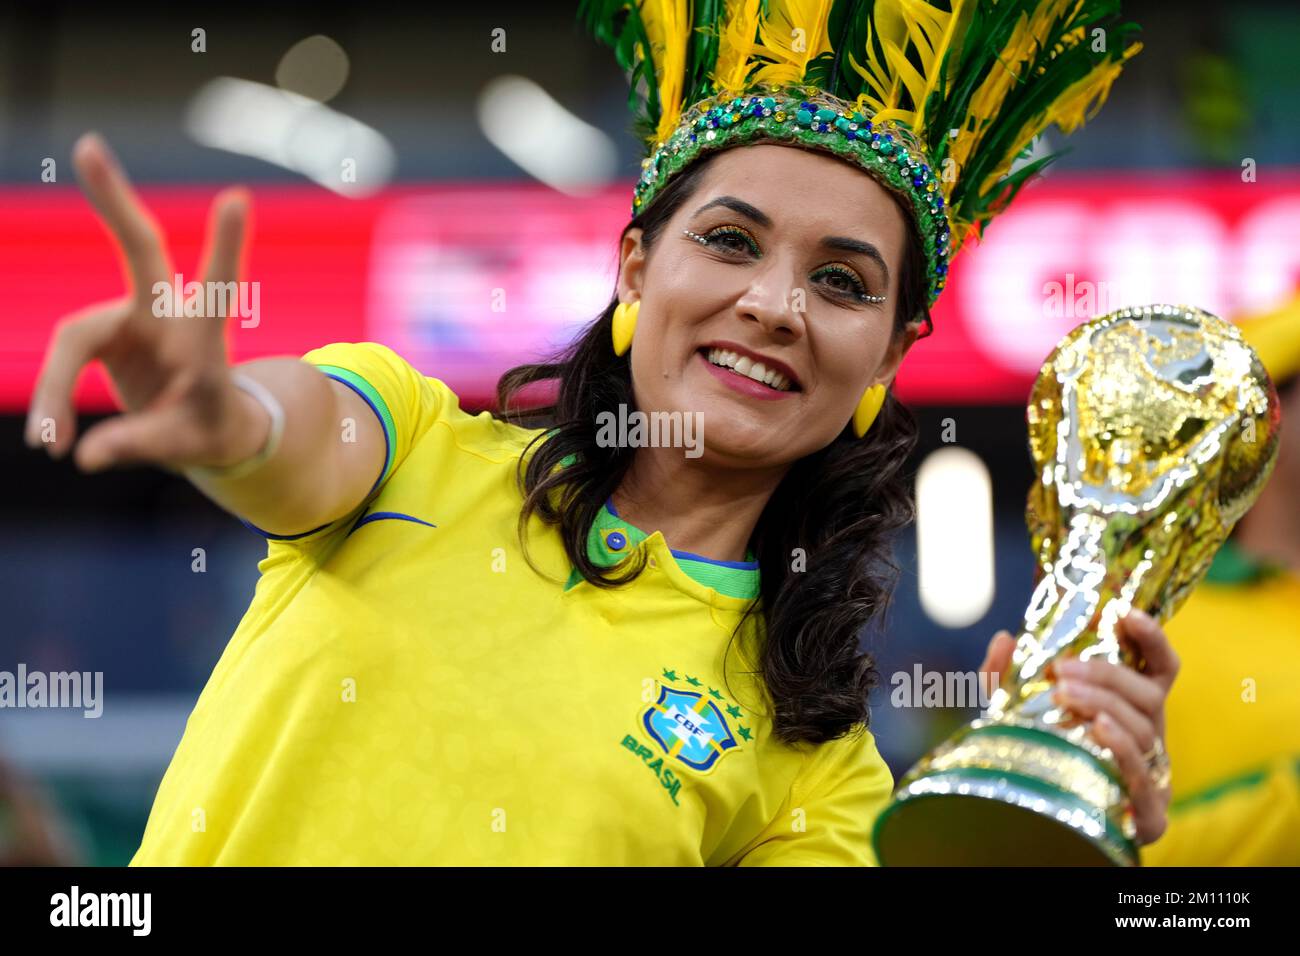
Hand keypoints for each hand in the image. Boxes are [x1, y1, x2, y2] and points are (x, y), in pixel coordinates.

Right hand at [24, 132, 259, 471]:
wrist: (209, 428)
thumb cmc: (213, 430)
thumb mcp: (192, 444)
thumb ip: (144, 444)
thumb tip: (86, 456)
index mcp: (205, 337)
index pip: (218, 287)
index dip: (225, 246)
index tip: (238, 197)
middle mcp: (167, 315)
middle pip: (137, 249)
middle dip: (112, 199)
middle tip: (87, 145)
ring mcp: (133, 319)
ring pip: (75, 340)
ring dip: (57, 392)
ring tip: (51, 446)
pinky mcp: (105, 334)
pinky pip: (65, 359)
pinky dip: (54, 400)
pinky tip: (52, 441)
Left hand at [979, 610, 1179, 844]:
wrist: (1046, 822)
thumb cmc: (1042, 758)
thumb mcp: (1016, 714)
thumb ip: (1005, 678)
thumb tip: (1004, 638)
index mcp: (1132, 708)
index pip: (1160, 667)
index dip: (1152, 638)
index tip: (1125, 613)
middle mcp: (1150, 735)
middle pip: (1148, 695)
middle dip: (1107, 675)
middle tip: (1062, 667)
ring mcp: (1153, 773)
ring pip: (1144, 729)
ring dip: (1106, 706)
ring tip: (1066, 695)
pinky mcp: (1149, 812)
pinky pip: (1143, 775)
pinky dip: (1121, 747)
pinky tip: (1096, 729)